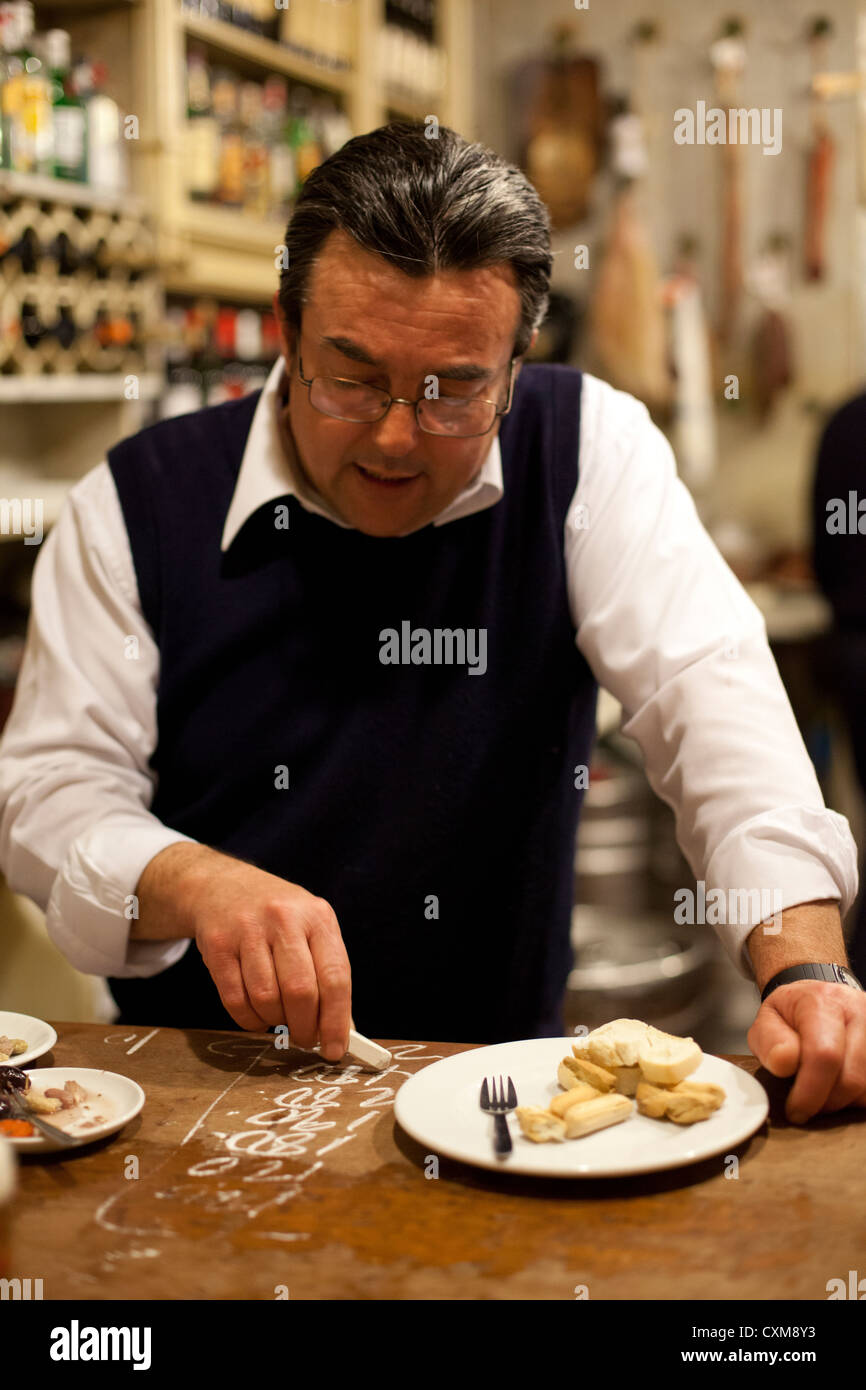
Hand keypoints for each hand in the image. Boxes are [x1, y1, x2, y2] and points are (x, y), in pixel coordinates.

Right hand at [188, 857, 351, 1059]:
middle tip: (305, 1039)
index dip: (336, 1021)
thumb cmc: (278, 918)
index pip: (335, 977)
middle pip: (300, 991)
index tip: (335, 1050)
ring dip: (274, 1021)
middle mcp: (284, 919)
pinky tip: (256, 1014)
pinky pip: (235, 1000)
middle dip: (305, 1027)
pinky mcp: (217, 946)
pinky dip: (248, 1019)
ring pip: (266, 998)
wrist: (223, 886)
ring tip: (278, 1018)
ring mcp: (247, 930)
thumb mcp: (311, 930)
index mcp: (317, 917)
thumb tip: (343, 1031)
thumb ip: (328, 974)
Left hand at [747, 981, 865, 1122]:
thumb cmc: (791, 1014)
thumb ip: (769, 1041)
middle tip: (806, 1105)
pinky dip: (857, 1097)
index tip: (795, 1111)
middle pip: (852, 1078)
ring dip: (844, 1101)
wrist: (818, 997)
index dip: (810, 1091)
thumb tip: (784, 1062)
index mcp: (822, 1001)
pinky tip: (840, 1087)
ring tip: (822, 1089)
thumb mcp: (766, 1021)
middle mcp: (858, 1010)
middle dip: (826, 1102)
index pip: (824, 1054)